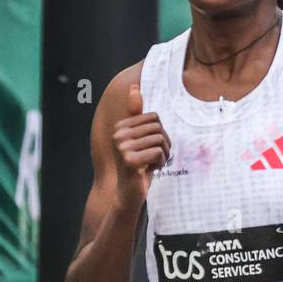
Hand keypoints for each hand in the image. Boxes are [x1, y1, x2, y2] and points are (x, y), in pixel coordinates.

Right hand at [113, 83, 170, 203]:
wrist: (128, 195)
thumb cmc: (138, 167)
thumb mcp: (140, 140)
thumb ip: (137, 115)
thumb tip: (134, 86)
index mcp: (121, 126)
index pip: (155, 118)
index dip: (160, 135)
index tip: (152, 148)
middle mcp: (118, 134)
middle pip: (158, 128)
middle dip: (164, 145)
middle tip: (155, 158)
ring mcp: (122, 147)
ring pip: (159, 140)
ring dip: (163, 155)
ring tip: (153, 164)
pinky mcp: (129, 160)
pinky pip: (157, 153)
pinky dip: (160, 163)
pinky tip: (150, 171)